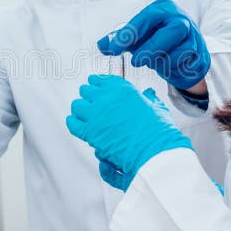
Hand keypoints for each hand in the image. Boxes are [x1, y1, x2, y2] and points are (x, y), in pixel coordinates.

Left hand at [66, 75, 191, 190]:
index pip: (101, 80)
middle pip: (86, 91)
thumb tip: (148, 93)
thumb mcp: (156, 107)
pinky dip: (73, 122)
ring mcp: (96, 115)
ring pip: (77, 105)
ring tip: (84, 113)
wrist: (153, 150)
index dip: (97, 84)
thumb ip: (149, 98)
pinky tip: (76, 123)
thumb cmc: (158, 131)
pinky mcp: (90, 132)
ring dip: (80, 109)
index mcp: (122, 89)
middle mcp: (106, 99)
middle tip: (91, 103)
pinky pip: (72, 123)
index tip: (95, 86)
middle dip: (88, 97)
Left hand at [98, 0, 209, 90]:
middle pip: (168, 33)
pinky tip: (168, 65)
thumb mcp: (137, 37)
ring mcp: (194, 36)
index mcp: (163, 9)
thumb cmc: (158, 40)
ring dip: (160, 61)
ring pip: (177, 52)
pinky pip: (184, 65)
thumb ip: (120, 40)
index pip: (145, 19)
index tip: (114, 48)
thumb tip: (103, 46)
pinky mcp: (200, 54)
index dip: (129, 34)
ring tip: (154, 60)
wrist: (185, 53)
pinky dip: (171, 68)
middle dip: (150, 49)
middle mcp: (181, 19)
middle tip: (135, 61)